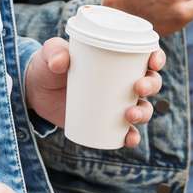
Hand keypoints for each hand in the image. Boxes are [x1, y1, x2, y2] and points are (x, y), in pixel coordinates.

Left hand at [24, 37, 166, 147]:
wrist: (36, 91)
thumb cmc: (49, 65)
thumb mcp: (50, 55)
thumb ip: (54, 52)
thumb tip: (60, 62)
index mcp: (117, 57)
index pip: (145, 54)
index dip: (156, 57)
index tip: (153, 61)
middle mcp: (123, 80)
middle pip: (150, 82)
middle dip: (151, 85)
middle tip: (138, 87)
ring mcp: (117, 103)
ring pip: (143, 107)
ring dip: (143, 112)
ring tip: (130, 114)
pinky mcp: (107, 122)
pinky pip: (127, 132)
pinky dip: (132, 137)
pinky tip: (129, 139)